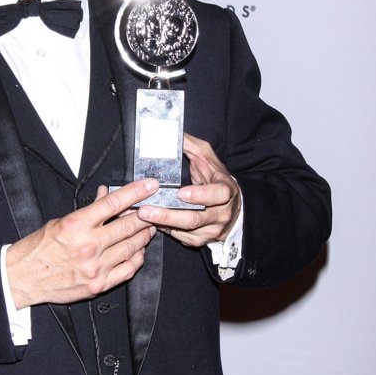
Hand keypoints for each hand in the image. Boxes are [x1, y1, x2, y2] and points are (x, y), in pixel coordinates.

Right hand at [6, 179, 158, 308]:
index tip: (151, 185)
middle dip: (146, 215)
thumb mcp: (60, 221)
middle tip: (153, 209)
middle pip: (129, 225)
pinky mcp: (99, 284)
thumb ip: (88, 211)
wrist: (23, 277)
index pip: (113, 203)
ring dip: (143, 235)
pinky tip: (137, 252)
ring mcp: (95, 267)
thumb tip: (106, 195)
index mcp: (76, 225)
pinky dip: (137, 258)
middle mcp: (88, 246)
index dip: (136, 192)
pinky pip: (128, 270)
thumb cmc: (39, 249)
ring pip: (132, 247)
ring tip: (147, 229)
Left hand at [137, 134, 240, 248]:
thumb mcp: (208, 160)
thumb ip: (192, 147)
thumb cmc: (217, 180)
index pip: (217, 194)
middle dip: (168, 215)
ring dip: (163, 224)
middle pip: (194, 219)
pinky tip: (152, 224)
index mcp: (225, 190)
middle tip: (145, 210)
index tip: (180, 193)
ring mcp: (212, 229)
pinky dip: (166, 231)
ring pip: (186, 231)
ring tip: (142, 217)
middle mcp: (221, 213)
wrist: (233, 206)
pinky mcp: (203, 240)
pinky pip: (183, 238)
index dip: (200, 195)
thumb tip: (173, 134)